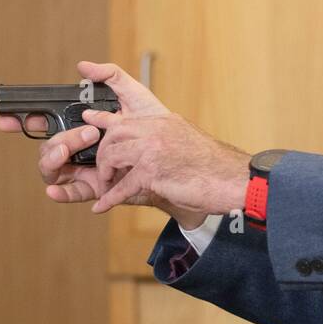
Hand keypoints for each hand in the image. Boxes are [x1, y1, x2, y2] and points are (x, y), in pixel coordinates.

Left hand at [75, 60, 251, 217]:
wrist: (232, 179)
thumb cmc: (215, 167)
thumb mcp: (187, 142)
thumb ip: (166, 141)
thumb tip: (150, 149)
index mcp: (164, 122)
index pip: (126, 117)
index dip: (104, 120)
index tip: (90, 118)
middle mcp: (156, 131)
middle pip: (113, 135)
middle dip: (102, 154)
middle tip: (102, 171)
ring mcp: (153, 150)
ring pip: (112, 156)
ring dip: (105, 174)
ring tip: (106, 187)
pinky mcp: (152, 172)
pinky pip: (122, 186)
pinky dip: (110, 198)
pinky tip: (102, 206)